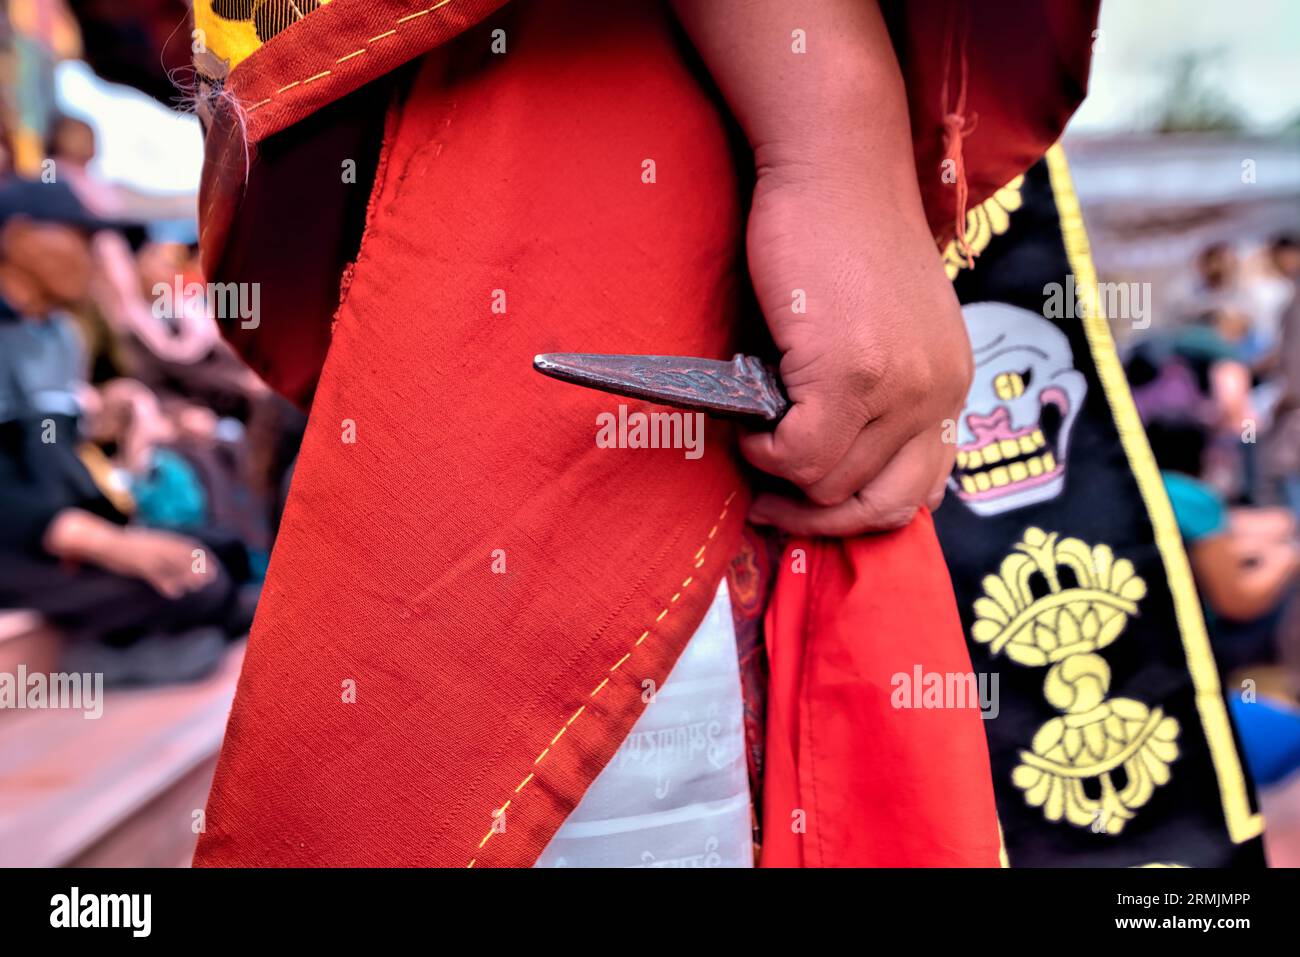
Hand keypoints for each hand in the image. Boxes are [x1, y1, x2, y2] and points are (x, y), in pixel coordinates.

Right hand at [102, 528, 217, 597]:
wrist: (106, 542)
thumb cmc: (128, 544)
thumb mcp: (151, 540)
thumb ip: (165, 545)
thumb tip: (179, 553)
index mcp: (165, 538)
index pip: (192, 546)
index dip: (205, 557)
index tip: (213, 568)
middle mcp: (161, 546)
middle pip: (188, 557)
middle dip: (201, 568)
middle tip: (209, 579)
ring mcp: (152, 556)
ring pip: (176, 567)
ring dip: (188, 577)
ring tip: (195, 587)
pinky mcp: (141, 566)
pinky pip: (159, 577)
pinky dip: (168, 585)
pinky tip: (175, 593)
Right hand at [741, 172, 971, 535]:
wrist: (834, 162)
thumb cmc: (839, 236)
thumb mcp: (879, 327)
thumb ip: (871, 393)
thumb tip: (820, 463)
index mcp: (949, 383)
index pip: (919, 491)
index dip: (857, 511)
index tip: (807, 501)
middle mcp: (938, 392)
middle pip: (876, 504)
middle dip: (813, 514)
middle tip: (766, 499)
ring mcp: (899, 387)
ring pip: (830, 485)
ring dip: (779, 472)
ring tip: (752, 435)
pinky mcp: (851, 374)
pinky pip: (798, 456)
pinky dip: (762, 451)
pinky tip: (747, 419)